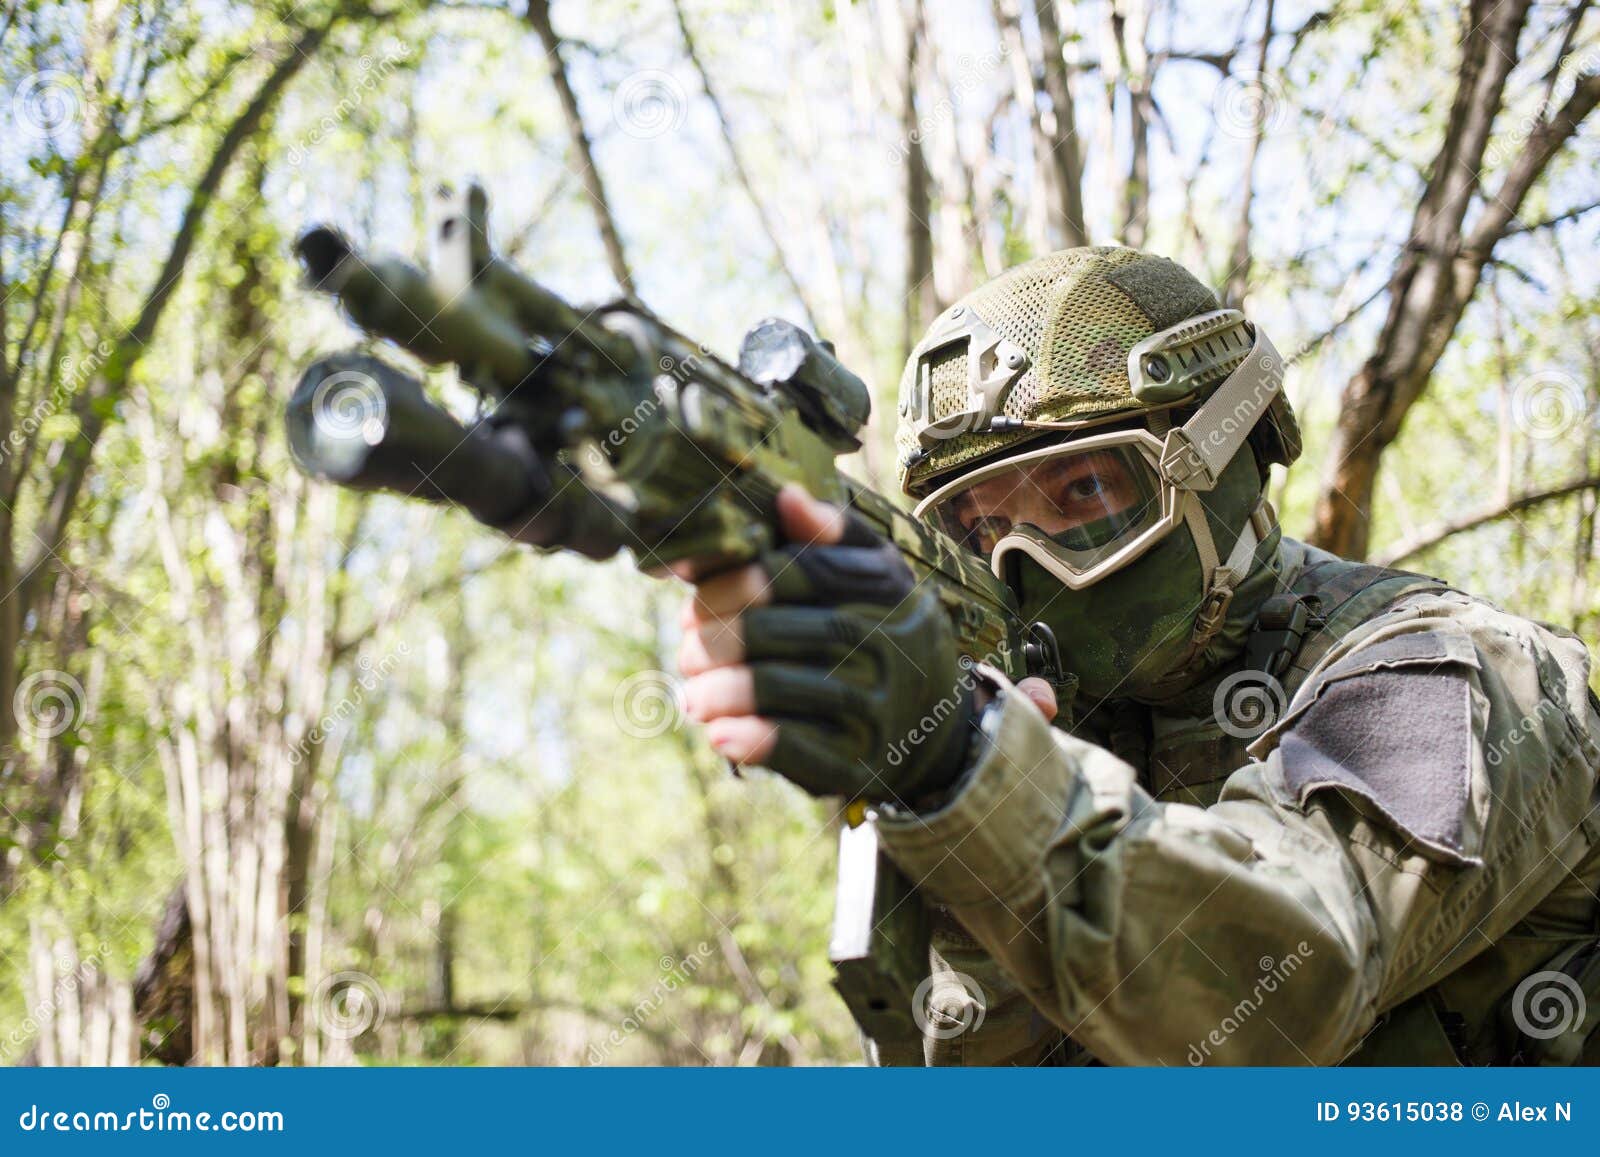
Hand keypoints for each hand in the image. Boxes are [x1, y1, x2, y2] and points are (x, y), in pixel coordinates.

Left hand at [676, 485, 1054, 802]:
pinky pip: (797, 748)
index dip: (735, 582)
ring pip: (778, 688)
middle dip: (717, 640)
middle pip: (780, 630)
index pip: (798, 572)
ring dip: (719, 691)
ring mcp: (875, 704)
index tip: (698, 596)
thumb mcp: (874, 571)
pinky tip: (719, 732)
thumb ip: (830, 534)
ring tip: (693, 694)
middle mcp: (885, 642)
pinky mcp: (861, 758)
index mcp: (882, 587)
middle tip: (688, 650)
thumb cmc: (882, 626)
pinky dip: (749, 739)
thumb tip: (785, 497)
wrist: (933, 719)